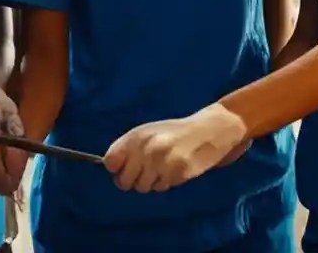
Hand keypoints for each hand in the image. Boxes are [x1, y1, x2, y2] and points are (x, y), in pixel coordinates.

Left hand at [103, 103, 249, 192]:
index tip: (122, 169)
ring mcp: (163, 161)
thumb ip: (129, 148)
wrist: (207, 130)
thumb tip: (112, 169)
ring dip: (151, 182)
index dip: (115, 169)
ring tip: (162, 168)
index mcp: (136, 136)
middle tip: (144, 173)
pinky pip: (162, 187)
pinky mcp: (178, 172)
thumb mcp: (147, 133)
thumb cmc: (173, 132)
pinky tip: (175, 169)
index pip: (110, 161)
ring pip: (143, 187)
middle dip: (132, 181)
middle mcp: (147, 148)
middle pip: (124, 180)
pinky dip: (166, 182)